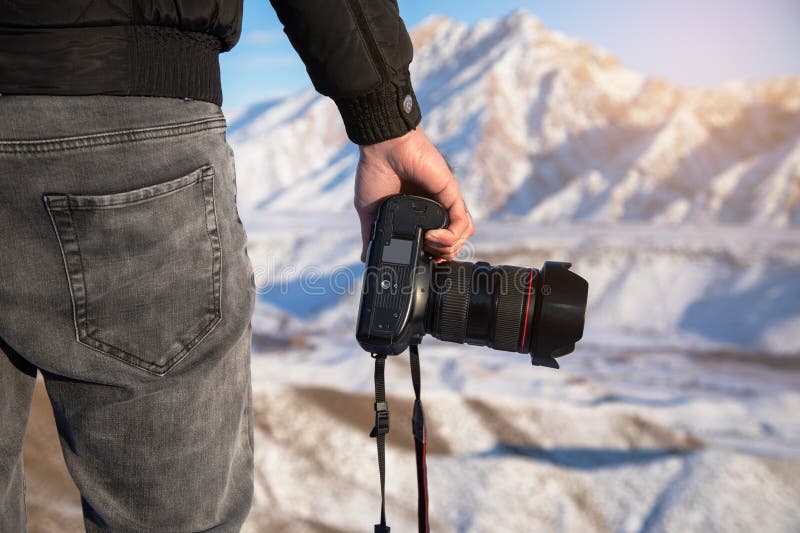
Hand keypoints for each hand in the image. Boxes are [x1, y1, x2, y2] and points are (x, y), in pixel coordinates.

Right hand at [354, 127, 473, 261]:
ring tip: (429, 244)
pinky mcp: (451, 193)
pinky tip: (434, 236)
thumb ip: (371, 234)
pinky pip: (462, 221)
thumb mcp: (370, 211)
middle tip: (427, 256)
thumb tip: (366, 256)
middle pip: (453, 242)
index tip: (422, 262)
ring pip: (462, 234)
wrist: (382, 148)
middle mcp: (435, 209)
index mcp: (418, 214)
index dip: (433, 256)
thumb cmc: (374, 173)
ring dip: (448, 248)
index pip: (436, 242)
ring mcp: (445, 201)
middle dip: (442, 256)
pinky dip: (452, 236)